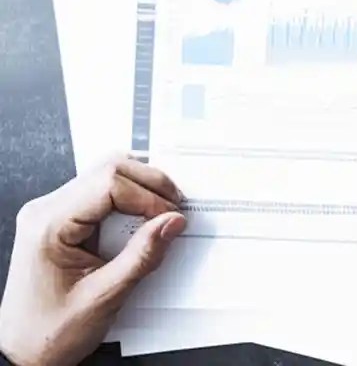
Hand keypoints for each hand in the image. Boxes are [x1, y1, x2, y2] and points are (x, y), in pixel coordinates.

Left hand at [0, 155, 186, 365]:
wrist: (23, 353)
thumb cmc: (48, 332)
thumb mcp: (104, 297)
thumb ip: (142, 256)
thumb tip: (172, 222)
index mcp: (48, 225)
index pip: (108, 184)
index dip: (148, 196)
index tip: (171, 218)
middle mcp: (45, 211)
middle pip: (109, 170)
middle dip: (150, 185)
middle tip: (174, 210)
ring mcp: (52, 213)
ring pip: (107, 176)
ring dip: (141, 190)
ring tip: (161, 214)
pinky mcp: (62, 221)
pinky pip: (101, 195)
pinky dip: (130, 202)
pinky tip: (142, 221)